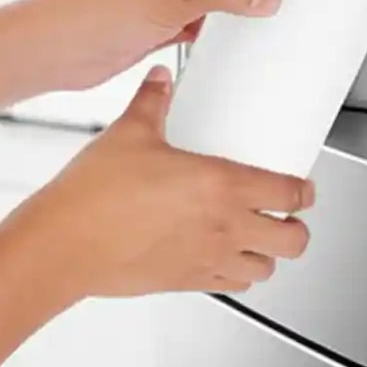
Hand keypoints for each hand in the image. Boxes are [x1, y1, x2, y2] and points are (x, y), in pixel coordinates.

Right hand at [0, 66, 312, 296]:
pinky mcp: (186, 282)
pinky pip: (232, 286)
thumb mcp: (130, 133)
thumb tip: (161, 80)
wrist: (62, 245)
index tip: (304, 186)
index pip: (290, 193)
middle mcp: (224, 227)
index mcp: (222, 186)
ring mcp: (208, 259)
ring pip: (267, 269)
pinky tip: (225, 257)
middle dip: (297, 227)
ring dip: (269, 254)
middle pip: (294, 240)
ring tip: (259, 237)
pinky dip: (238, 274)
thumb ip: (152, 101)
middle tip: (288, 214)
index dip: (305, 191)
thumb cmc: (94, 196)